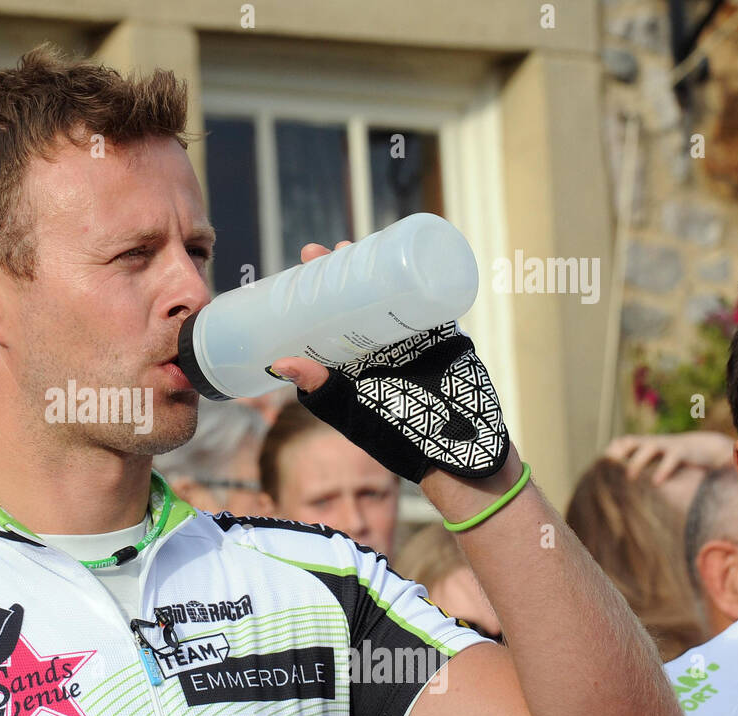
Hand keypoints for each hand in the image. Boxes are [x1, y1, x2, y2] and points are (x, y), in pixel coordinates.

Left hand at [270, 239, 510, 483]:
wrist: (458, 451)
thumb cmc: (397, 438)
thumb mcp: (352, 412)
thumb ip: (321, 390)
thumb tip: (279, 363)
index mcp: (352, 367)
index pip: (327, 321)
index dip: (314, 294)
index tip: (302, 266)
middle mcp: (378, 350)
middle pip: (356, 301)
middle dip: (341, 273)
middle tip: (326, 248)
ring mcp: (410, 340)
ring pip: (389, 296)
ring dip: (375, 269)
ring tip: (358, 244)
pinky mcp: (442, 335)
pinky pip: (428, 300)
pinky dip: (420, 276)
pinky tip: (407, 252)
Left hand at [604, 431, 733, 481]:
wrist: (705, 448)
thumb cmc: (673, 460)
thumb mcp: (653, 461)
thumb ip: (637, 470)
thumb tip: (617, 490)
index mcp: (643, 444)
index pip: (621, 442)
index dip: (611, 451)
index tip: (601, 467)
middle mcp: (651, 442)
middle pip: (630, 442)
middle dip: (618, 454)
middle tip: (609, 472)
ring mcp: (667, 445)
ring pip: (649, 448)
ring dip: (637, 461)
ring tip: (630, 477)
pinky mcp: (682, 452)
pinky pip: (671, 458)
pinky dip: (663, 469)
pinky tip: (656, 483)